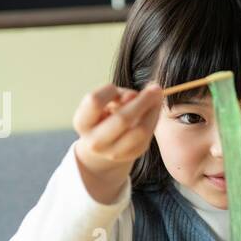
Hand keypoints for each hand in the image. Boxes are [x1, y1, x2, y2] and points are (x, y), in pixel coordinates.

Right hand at [72, 82, 162, 202]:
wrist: (102, 145)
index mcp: (83, 123)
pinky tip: (155, 108)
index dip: (108, 90)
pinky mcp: (132, 154)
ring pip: (140, 130)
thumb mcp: (103, 102)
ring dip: (153, 110)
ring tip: (157, 96)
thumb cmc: (102, 115)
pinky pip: (148, 135)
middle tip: (156, 88)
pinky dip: (154, 118)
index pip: (95, 101)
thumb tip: (135, 96)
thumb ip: (118, 95)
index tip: (115, 87)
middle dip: (142, 100)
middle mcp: (96, 142)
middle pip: (122, 119)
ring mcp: (115, 152)